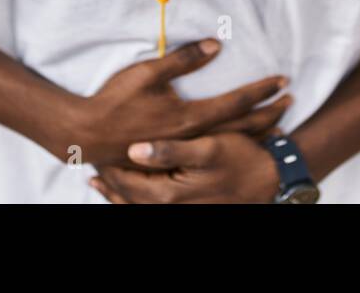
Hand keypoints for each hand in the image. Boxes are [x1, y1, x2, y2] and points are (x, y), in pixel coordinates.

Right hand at [72, 38, 289, 168]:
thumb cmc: (116, 101)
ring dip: (257, 133)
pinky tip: (242, 144)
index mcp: (190, 118)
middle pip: (242, 128)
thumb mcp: (148, 73)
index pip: (236, 103)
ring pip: (231, 145)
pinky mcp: (175, 156)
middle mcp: (193, 138)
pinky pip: (215, 154)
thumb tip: (216, 44)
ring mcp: (185, 151)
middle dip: (269, 114)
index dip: (261, 90)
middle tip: (290, 102)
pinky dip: (235, 147)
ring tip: (277, 127)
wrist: (87, 134)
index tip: (282, 80)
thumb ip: (184, 59)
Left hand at [89, 132, 280, 203]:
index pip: (125, 182)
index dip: (107, 165)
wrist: (270, 180)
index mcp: (168, 194)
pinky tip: (128, 193)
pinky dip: (135, 200)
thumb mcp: (207, 148)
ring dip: (117, 193)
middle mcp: (169, 209)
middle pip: (126, 197)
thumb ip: (170, 150)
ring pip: (136, 206)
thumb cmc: (239, 159)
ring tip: (97, 180)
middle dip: (108, 180)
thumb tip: (135, 149)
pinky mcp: (187, 209)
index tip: (92, 150)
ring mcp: (178, 212)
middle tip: (89, 162)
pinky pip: (151, 208)